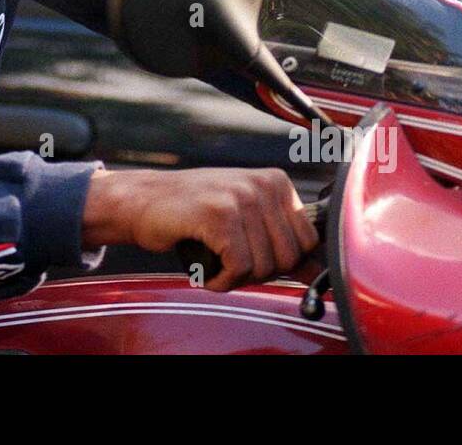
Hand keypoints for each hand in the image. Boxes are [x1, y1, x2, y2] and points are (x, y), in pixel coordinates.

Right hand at [82, 167, 317, 291]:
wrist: (144, 201)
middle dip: (259, 273)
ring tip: (216, 263)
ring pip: (264, 266)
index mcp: (276, 182)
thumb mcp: (245, 218)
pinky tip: (208, 271)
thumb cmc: (194, 213)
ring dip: (237, 278)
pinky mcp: (218, 214)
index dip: (280, 262)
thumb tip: (317, 273)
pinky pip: (239, 267)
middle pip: (288, 258)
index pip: (308, 242)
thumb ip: (280, 241)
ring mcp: (241, 197)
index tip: (251, 256)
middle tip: (230, 262)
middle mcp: (263, 184)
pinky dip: (222, 280)